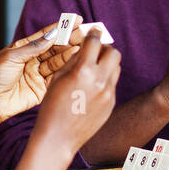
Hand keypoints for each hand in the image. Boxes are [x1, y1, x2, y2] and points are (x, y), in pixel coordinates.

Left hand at [0, 21, 80, 129]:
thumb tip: (53, 34)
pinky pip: (57, 77)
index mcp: (23, 49)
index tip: (76, 21)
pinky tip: (76, 61)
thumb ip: (34, 47)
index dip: (60, 28)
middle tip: (83, 34)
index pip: (45, 36)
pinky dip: (66, 69)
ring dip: (69, 53)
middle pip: (54, 48)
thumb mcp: (12, 56)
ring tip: (82, 46)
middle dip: (69, 40)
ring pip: (58, 61)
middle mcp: (33, 60)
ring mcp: (38, 74)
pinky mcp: (43, 88)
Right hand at [36, 31, 122, 150]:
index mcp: (84, 71)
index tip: (94, 32)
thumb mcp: (58, 78)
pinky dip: (105, 81)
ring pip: (116, 68)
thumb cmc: (51, 108)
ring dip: (107, 64)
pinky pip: (112, 85)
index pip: (95, 41)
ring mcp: (108, 93)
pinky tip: (91, 90)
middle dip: (104, 49)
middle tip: (95, 52)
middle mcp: (100, 80)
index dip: (94, 34)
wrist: (58, 138)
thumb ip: (73, 61)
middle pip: (114, 52)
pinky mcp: (112, 104)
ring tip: (93, 71)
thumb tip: (84, 49)